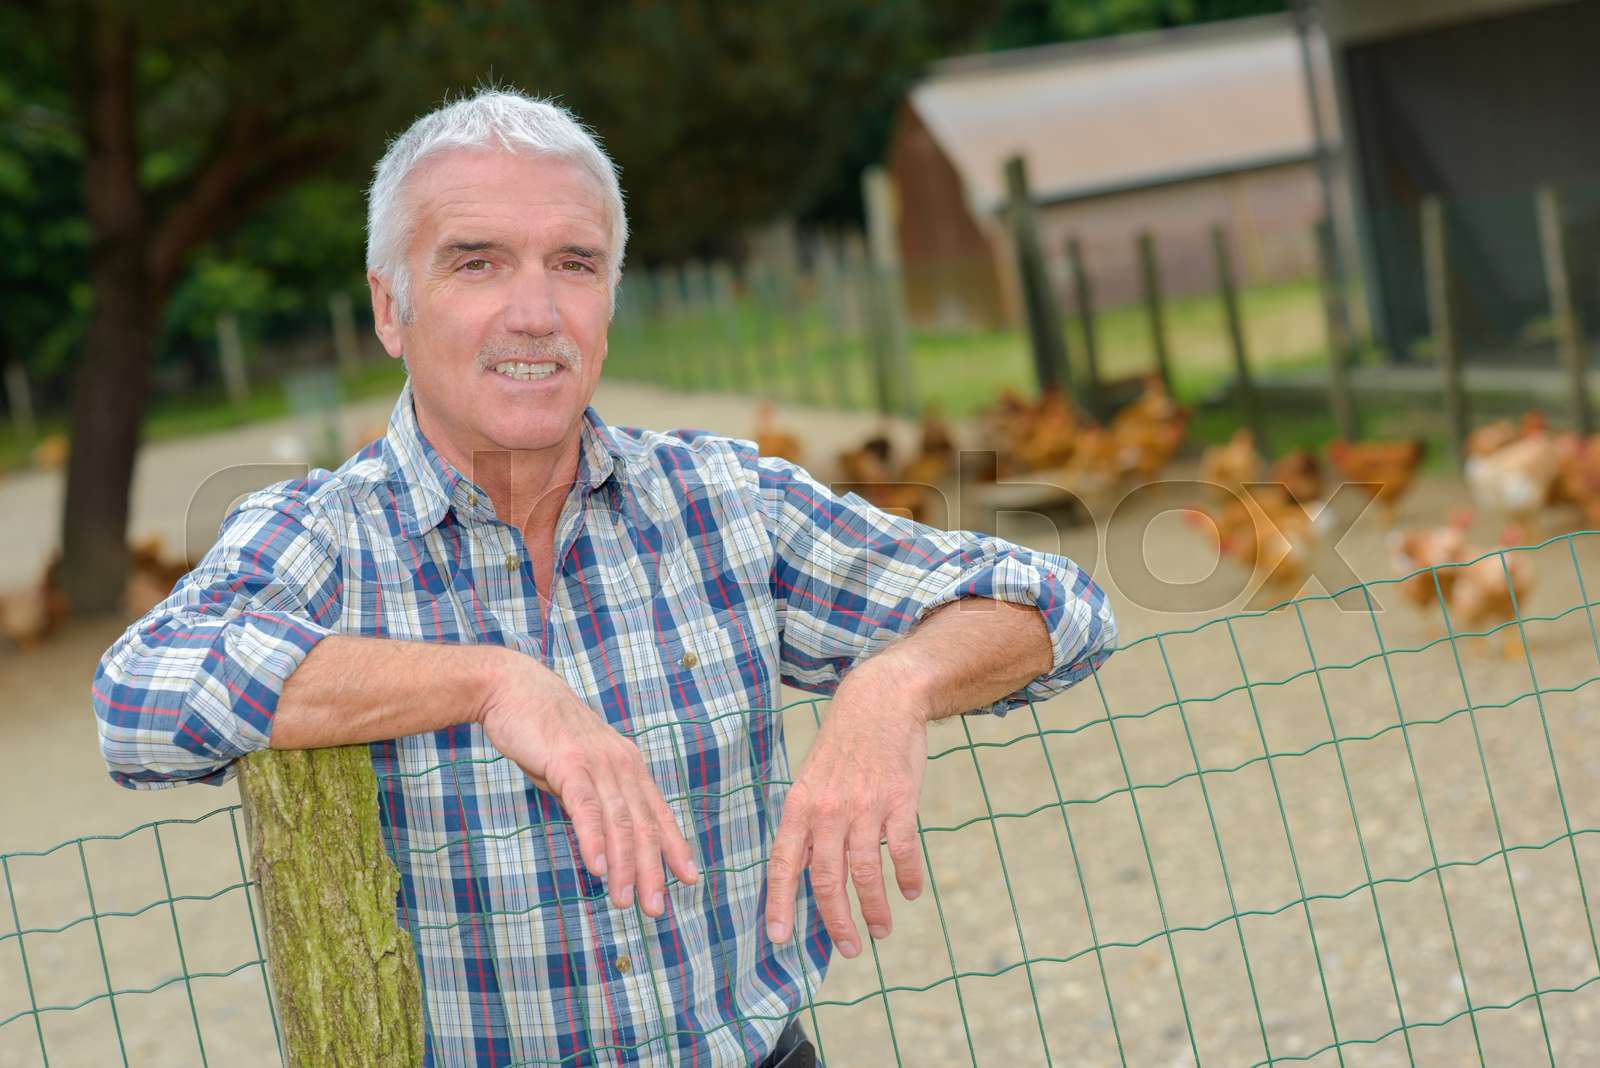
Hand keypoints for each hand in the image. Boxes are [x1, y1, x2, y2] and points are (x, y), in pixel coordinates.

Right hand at [479, 652, 699, 915]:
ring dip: (623, 865)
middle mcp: (621, 764)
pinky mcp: (569, 763)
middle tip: (655, 909)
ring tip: (624, 900)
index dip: (676, 848)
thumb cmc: (545, 732)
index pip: (659, 813)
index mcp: (629, 765)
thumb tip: (604, 836)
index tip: (690, 879)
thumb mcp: (580, 767)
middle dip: (651, 871)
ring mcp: (597, 763)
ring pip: (619, 822)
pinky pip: (586, 807)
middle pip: (644, 825)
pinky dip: (594, 839)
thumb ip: (596, 798)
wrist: (514, 689)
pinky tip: (597, 867)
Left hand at [764, 660, 929, 957]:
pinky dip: (906, 877)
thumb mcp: (812, 779)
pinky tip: (909, 892)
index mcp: (800, 806)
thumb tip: (807, 871)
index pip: (784, 863)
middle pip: (828, 879)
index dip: (780, 903)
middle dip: (837, 922)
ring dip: (875, 908)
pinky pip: (902, 850)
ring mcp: (865, 806)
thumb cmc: (844, 744)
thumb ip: (809, 824)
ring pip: (866, 873)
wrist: (881, 701)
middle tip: (848, 948)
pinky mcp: (900, 801)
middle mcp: (828, 810)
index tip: (779, 937)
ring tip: (880, 931)